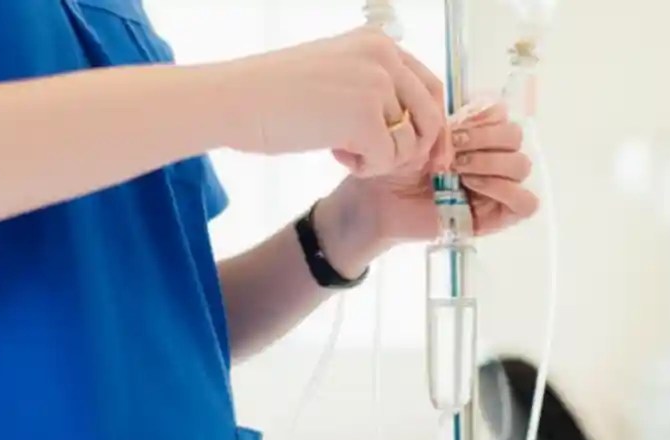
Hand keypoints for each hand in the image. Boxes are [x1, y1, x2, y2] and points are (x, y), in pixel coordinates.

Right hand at [224, 28, 446, 177]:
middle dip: (418, 150)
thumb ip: (373, 85)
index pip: (429, 87)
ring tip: (342, 148)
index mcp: (378, 43)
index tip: (430, 155)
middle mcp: (384, 57)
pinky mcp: (365, 116)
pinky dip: (364, 167)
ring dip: (380, 158)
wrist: (236, 100)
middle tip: (389, 164)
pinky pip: (387, 160)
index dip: (433, 125)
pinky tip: (334, 153)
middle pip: (431, 117)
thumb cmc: (275, 93)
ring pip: (409, 143)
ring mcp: (376, 85)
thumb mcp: (336, 73)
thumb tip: (412, 125)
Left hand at [342, 102, 540, 246]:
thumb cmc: (398, 164)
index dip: (483, 118)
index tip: (452, 128)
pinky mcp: (495, 216)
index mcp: (477, 135)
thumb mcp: (425, 132)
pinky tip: (473, 187)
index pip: (503, 116)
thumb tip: (483, 112)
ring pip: (521, 166)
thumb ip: (455, 119)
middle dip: (484, 140)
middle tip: (453, 150)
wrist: (380, 199)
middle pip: (515, 138)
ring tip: (459, 170)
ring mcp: (496, 188)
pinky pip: (526, 203)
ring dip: (490, 163)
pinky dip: (505, 191)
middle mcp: (491, 159)